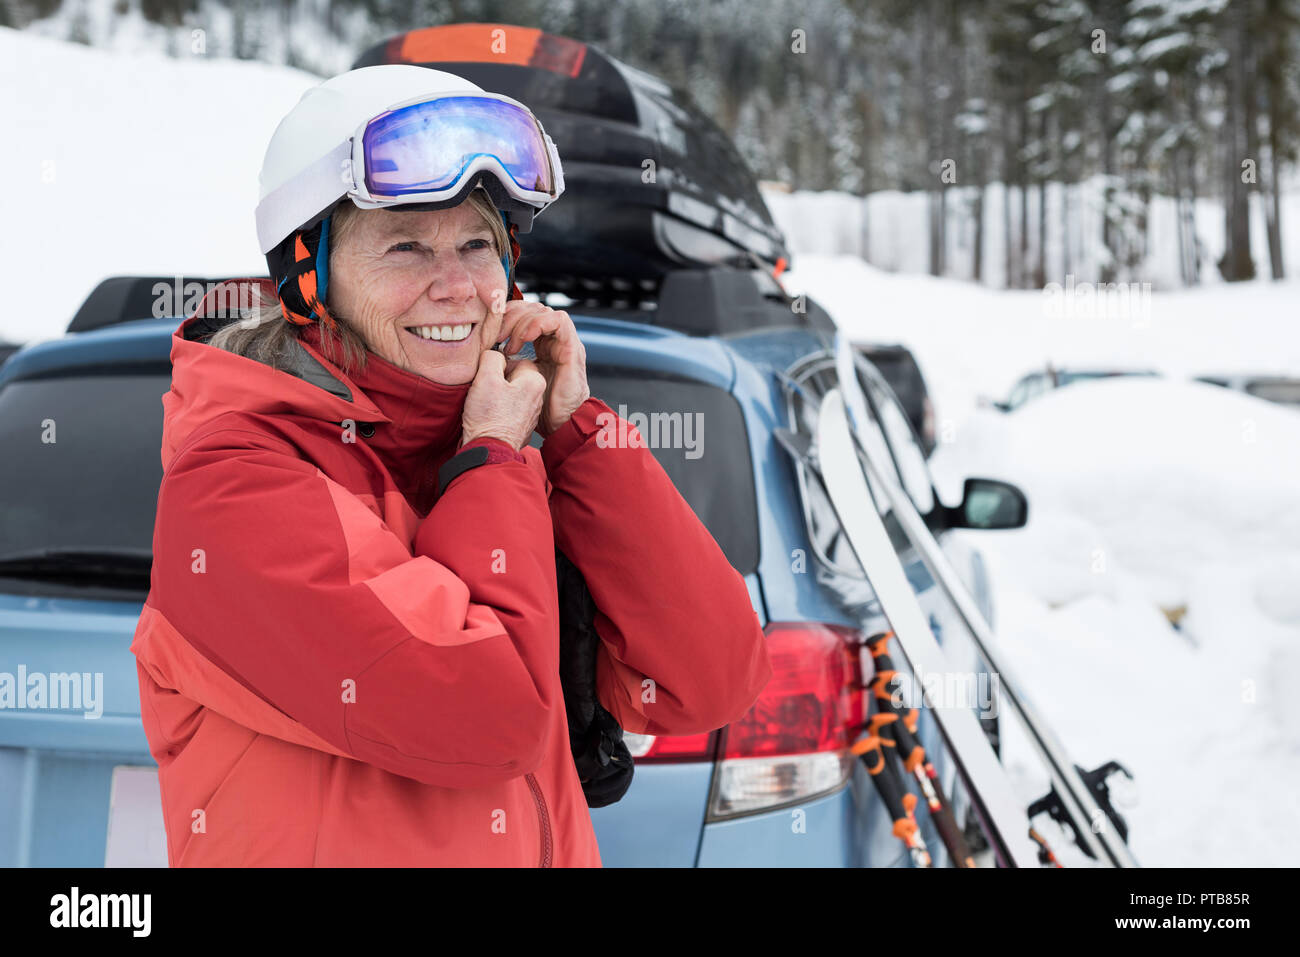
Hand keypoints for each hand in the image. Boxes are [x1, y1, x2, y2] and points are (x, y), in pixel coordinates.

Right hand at [460, 350, 545, 450]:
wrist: (489, 450)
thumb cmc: (488, 417)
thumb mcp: (486, 377)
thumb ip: (492, 357)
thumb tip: (494, 355)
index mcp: (535, 381)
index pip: (516, 360)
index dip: (498, 367)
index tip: (490, 380)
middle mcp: (538, 397)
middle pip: (514, 377)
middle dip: (498, 382)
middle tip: (487, 393)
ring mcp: (531, 413)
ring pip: (511, 393)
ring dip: (498, 396)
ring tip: (488, 407)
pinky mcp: (522, 426)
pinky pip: (510, 409)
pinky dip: (499, 411)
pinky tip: (491, 418)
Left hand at [497, 301, 589, 435]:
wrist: (561, 424)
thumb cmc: (540, 408)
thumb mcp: (516, 379)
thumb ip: (508, 363)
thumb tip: (489, 352)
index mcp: (542, 345)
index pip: (524, 314)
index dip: (506, 317)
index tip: (490, 333)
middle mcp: (554, 341)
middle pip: (532, 309)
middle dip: (511, 317)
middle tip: (497, 336)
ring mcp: (565, 343)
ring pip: (544, 310)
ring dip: (522, 321)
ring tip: (509, 343)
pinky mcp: (572, 348)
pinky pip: (559, 321)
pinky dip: (538, 323)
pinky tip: (523, 338)